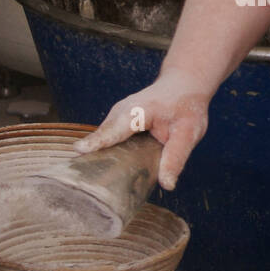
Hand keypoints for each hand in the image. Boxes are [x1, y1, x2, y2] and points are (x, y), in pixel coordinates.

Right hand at [73, 69, 209, 190]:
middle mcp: (121, 112)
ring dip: (93, 157)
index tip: (79, 151)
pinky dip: (101, 154)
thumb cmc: (186, 106)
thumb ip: (176, 157)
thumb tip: (167, 185)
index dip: (98, 141)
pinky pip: (105, 141)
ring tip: (83, 179)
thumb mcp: (190, 131)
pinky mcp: (116, 125)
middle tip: (80, 178)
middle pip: (101, 136)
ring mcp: (115, 117)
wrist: (182, 85)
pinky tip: (97, 173)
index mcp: (138, 111)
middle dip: (89, 154)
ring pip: (101, 139)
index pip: (115, 129)